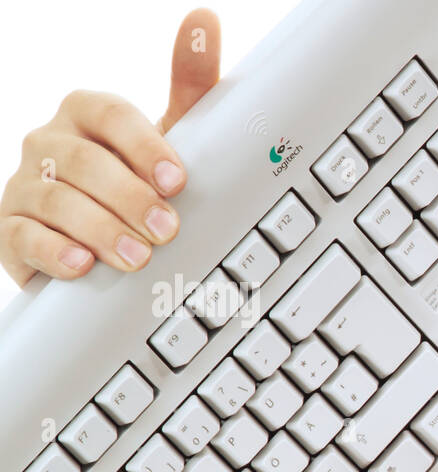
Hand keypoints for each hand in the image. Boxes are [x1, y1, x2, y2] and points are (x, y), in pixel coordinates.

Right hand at [0, 8, 221, 286]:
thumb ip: (189, 86)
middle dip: (128, 197)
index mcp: (86, 115)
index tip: (178, 180)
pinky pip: (24, 238)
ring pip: (55, 201)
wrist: (97, 239)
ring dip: (100, 230)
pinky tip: (84, 266)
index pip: (108, 114)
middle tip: (167, 229)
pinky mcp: (11, 231)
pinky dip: (56, 253)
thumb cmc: (137, 181)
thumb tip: (205, 19)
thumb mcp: (171, 138)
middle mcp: (49, 144)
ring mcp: (25, 186)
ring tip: (138, 257)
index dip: (143, 146)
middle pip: (82, 162)